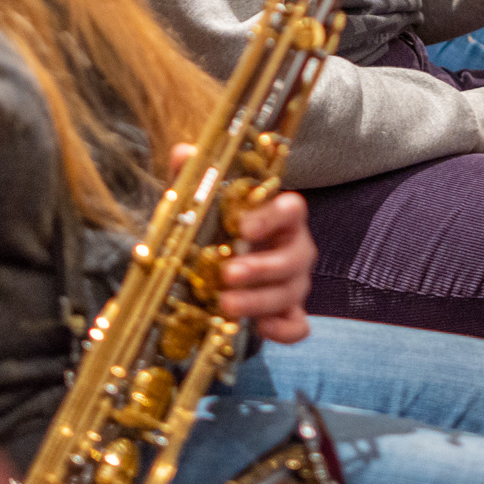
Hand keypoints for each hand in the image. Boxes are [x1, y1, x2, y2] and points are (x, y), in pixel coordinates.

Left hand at [167, 143, 313, 342]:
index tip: (242, 226)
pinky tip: (259, 329)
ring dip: (260, 300)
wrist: (215, 268)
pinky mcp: (287, 313)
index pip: (293, 208)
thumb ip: (193, 179)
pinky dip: (284, 330)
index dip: (273, 216)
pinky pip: (298, 325)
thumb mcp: (199, 205)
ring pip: (293, 292)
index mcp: (277, 217)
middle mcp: (293, 248)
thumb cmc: (214, 230)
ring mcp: (293, 282)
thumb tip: (184, 152)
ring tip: (224, 305)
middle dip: (263, 267)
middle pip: (297, 256)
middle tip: (227, 275)